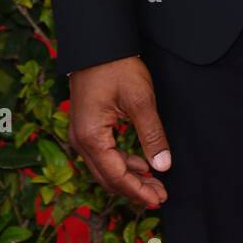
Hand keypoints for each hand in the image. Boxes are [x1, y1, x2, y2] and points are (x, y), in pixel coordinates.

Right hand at [68, 54, 170, 206]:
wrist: (98, 42)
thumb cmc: (116, 66)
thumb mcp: (141, 100)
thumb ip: (152, 135)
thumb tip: (162, 166)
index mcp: (91, 137)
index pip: (116, 176)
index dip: (138, 191)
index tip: (159, 199)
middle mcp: (80, 140)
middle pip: (108, 177)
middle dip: (135, 189)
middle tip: (160, 195)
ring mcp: (80, 133)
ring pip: (105, 167)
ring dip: (129, 176)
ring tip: (154, 182)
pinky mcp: (85, 126)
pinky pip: (103, 154)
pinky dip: (121, 162)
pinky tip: (139, 163)